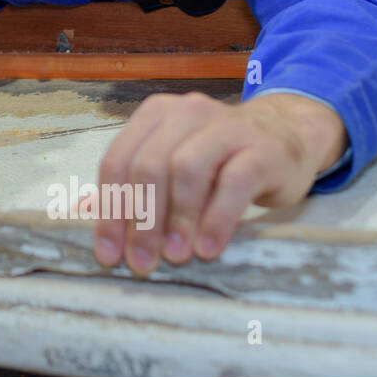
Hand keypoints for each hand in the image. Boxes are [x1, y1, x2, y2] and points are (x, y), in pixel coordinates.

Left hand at [90, 91, 346, 274]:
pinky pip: (233, 183)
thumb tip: (88, 222)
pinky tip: (209, 248)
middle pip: (149, 166)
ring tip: (175, 257)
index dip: (109, 211)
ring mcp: (225, 127)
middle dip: (141, 220)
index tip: (109, 254)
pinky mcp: (260, 149)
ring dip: (177, 219)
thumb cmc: (219, 159)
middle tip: (141, 263)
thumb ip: (135, 187)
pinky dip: (217, 219)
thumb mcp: (173, 163)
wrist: (288, 137)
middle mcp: (186, 113)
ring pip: (187, 170)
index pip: (118, 161)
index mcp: (154, 115)